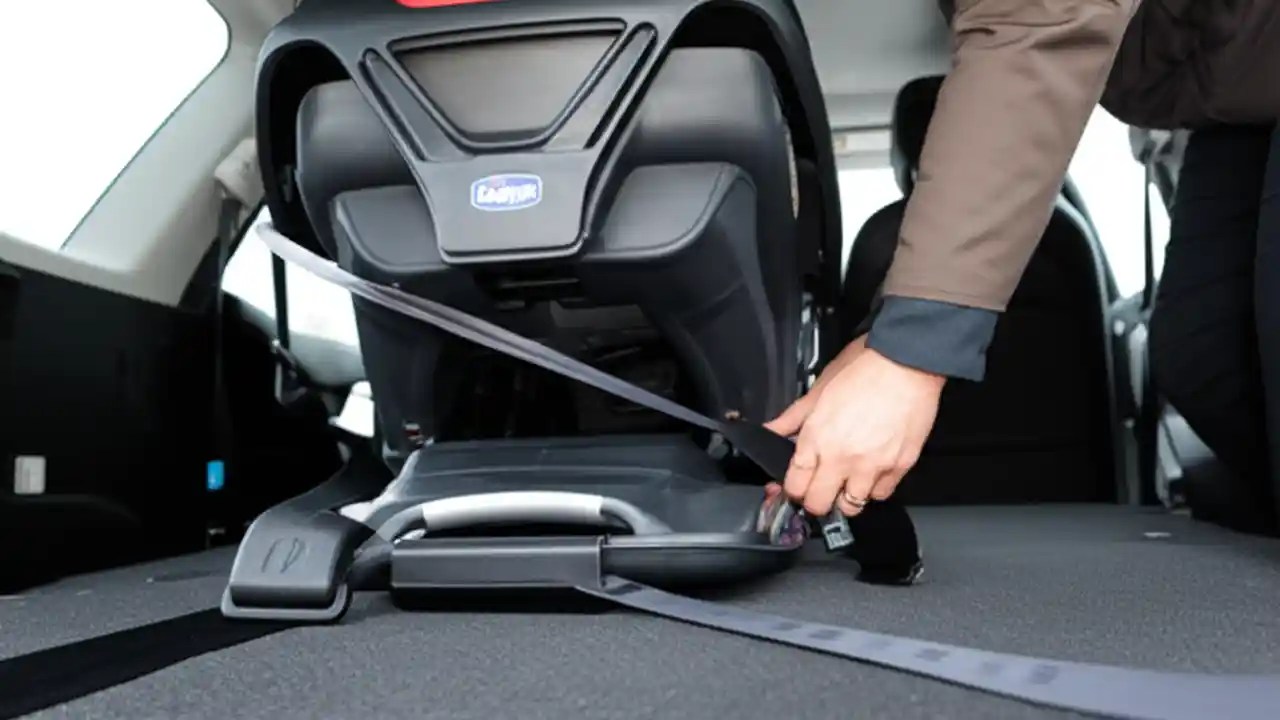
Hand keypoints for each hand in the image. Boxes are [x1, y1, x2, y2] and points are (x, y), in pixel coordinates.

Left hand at [763, 346, 944, 516]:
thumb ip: (792, 418)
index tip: (795, 487)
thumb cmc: (863, 367)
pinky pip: (881, 494)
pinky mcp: (900, 467)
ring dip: (845, 497)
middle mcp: (842, 458)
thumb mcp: (819, 389)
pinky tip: (870, 472)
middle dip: (814, 500)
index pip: (795, 485)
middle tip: (818, 488)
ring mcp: (872, 466)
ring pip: (851, 506)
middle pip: (819, 504)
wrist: (908, 361)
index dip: (791, 490)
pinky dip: (874, 488)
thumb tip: (770, 431)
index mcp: (817, 438)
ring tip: (846, 481)